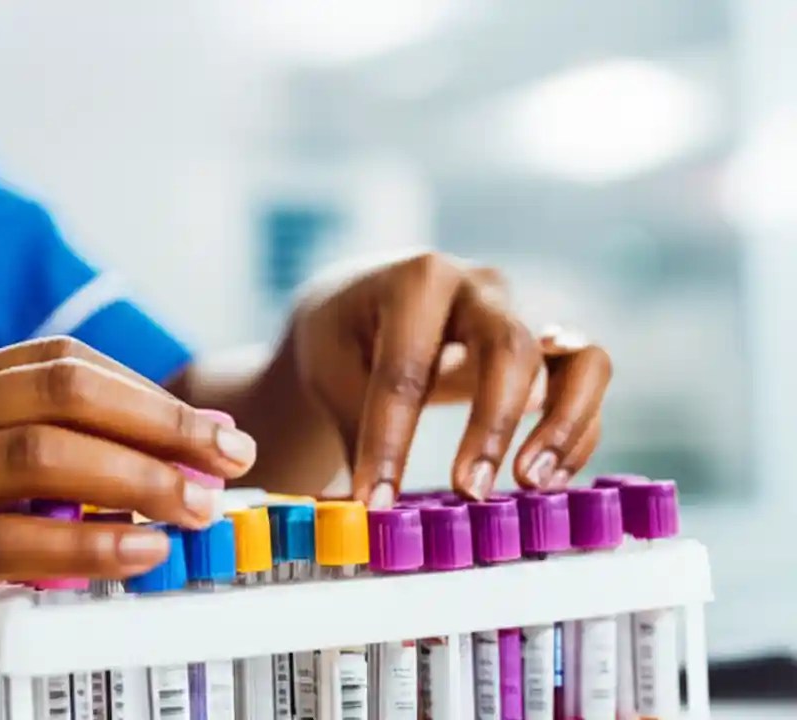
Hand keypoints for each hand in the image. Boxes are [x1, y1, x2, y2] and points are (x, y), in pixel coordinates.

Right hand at [0, 338, 255, 685]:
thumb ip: (27, 461)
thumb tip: (152, 471)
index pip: (62, 363)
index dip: (147, 392)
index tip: (214, 432)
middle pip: (60, 394)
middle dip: (158, 424)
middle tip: (226, 461)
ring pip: (37, 456)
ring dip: (134, 479)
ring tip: (197, 508)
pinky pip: (2, 539)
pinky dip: (80, 542)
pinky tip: (136, 552)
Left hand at [287, 252, 610, 506]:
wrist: (367, 304)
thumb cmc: (344, 341)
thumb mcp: (330, 371)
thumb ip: (350, 434)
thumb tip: (359, 516)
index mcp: (416, 281)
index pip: (406, 367)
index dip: (390, 441)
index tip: (378, 501)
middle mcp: (481, 289)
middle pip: (509, 349)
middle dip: (492, 427)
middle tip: (467, 491)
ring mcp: (526, 315)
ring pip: (582, 361)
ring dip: (564, 427)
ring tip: (530, 484)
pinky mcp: (552, 349)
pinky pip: (589, 385)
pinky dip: (578, 434)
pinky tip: (546, 482)